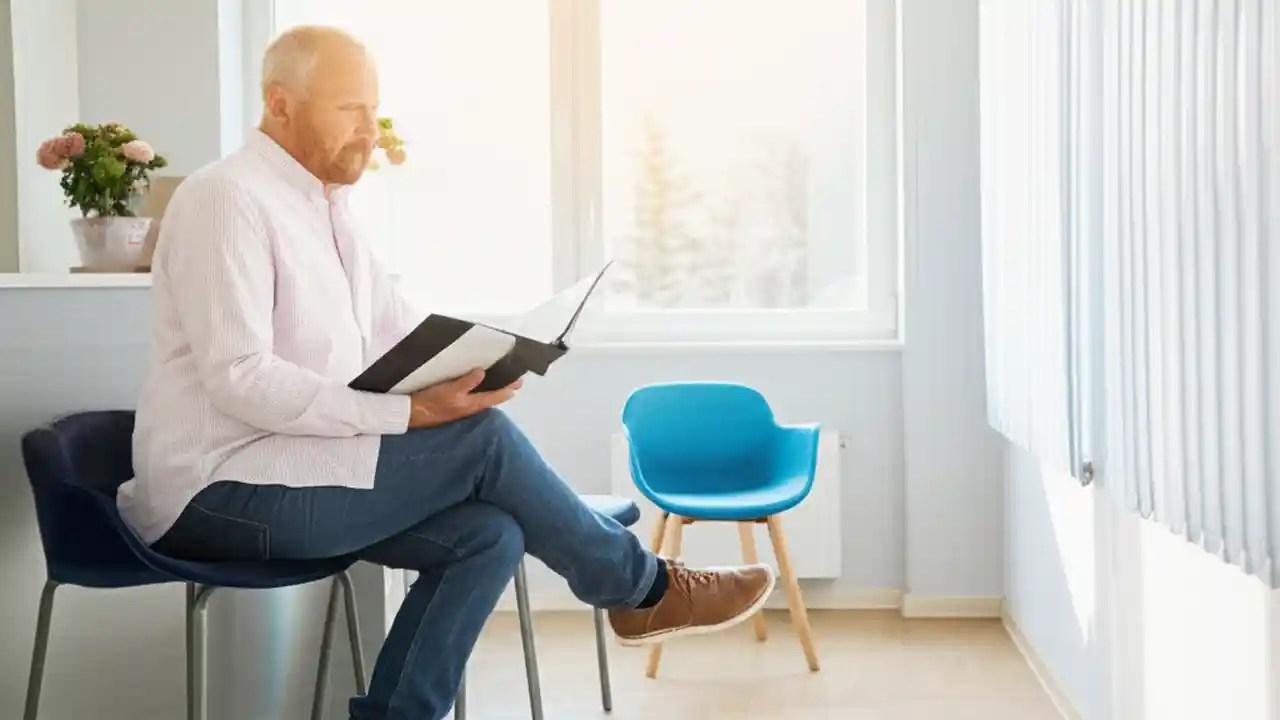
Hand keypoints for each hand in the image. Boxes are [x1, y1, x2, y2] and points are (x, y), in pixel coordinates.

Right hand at [407, 369, 521, 428]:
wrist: (412, 414)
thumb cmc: (432, 401)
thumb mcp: (450, 389)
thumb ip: (467, 382)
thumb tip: (483, 372)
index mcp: (472, 404)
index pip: (495, 396)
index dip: (507, 388)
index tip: (519, 381)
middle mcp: (470, 407)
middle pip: (492, 398)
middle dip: (504, 389)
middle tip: (516, 381)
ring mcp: (463, 408)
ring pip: (484, 399)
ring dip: (494, 390)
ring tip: (503, 383)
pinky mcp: (455, 406)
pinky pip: (474, 398)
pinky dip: (482, 391)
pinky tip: (481, 387)